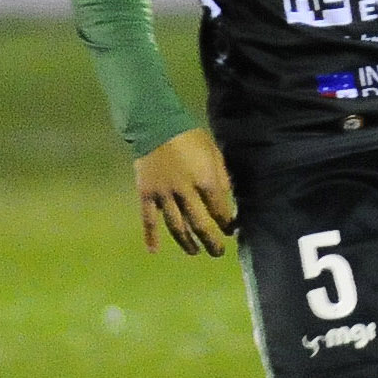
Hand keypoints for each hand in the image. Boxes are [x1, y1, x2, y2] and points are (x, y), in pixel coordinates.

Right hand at [134, 128, 235, 257]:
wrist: (155, 125)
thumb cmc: (190, 138)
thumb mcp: (214, 153)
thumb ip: (221, 177)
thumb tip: (227, 200)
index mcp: (205, 180)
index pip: (219, 210)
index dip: (227, 223)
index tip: (231, 230)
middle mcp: (185, 191)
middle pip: (200, 224)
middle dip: (211, 241)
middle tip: (218, 252)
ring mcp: (163, 195)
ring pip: (176, 226)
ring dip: (186, 242)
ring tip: (195, 252)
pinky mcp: (146, 194)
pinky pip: (148, 219)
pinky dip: (150, 236)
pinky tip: (154, 250)